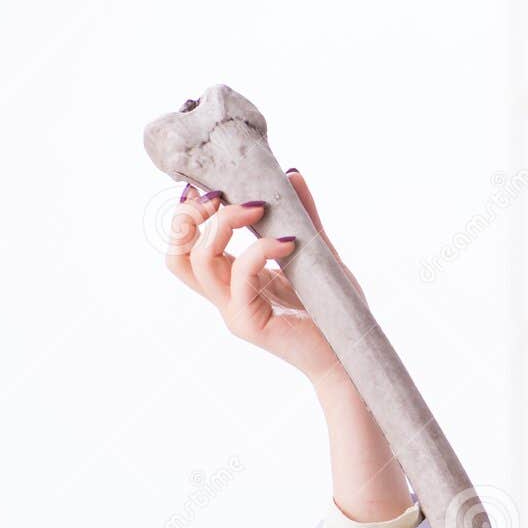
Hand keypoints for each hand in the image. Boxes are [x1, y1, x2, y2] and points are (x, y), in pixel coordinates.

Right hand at [164, 169, 363, 383]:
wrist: (350, 353)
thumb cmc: (334, 307)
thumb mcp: (317, 251)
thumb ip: (303, 216)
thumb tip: (291, 174)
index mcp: (234, 278)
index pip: (186, 247)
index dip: (185, 215)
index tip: (211, 186)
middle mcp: (226, 295)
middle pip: (177, 254)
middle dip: (189, 216)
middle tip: (222, 195)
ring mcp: (234, 311)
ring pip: (198, 262)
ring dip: (222, 224)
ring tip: (258, 207)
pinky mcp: (250, 324)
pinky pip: (240, 278)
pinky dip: (259, 250)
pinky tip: (288, 241)